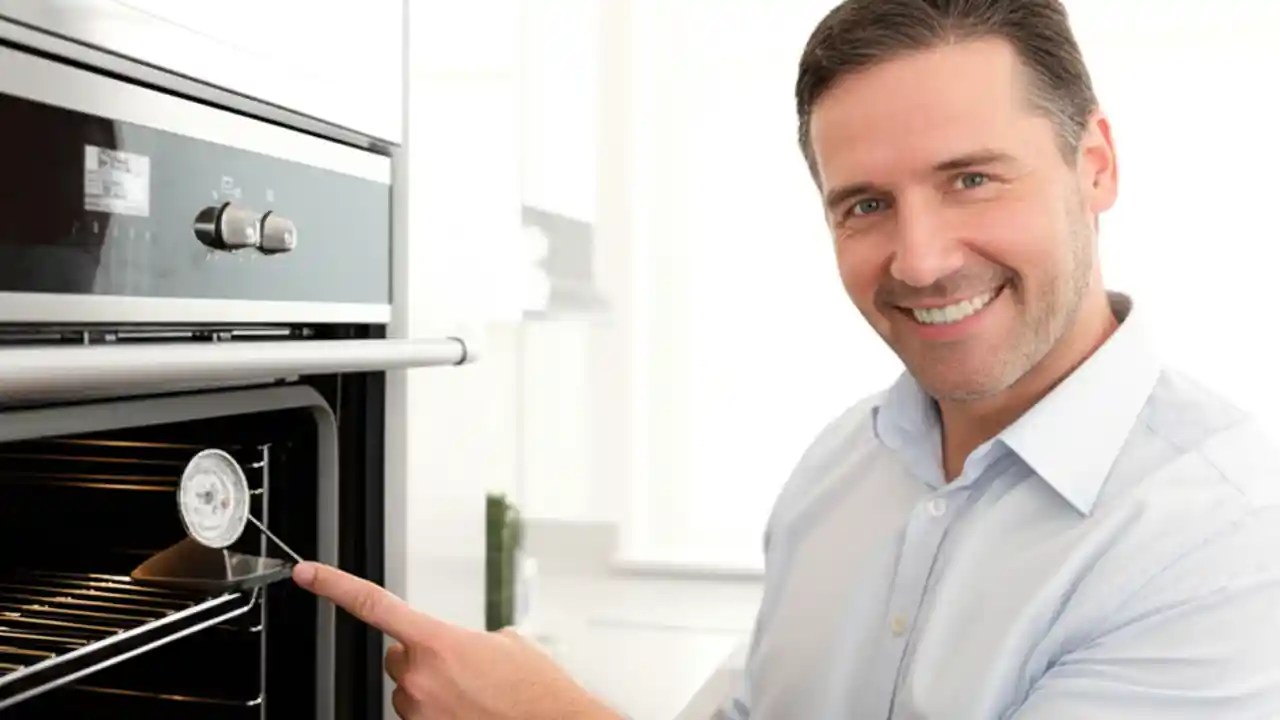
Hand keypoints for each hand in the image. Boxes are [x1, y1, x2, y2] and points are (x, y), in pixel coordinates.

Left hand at [292, 561, 622, 719]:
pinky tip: (471, 710)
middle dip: (422, 658)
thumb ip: (469, 638)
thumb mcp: (507, 643)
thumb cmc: (537, 691)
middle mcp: (419, 678)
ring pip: (409, 692)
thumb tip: (461, 648)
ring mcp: (420, 713)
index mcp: (437, 642)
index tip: (308, 574)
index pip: (373, 605)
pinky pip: (421, 717)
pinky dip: (442, 711)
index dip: (334, 585)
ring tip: (475, 696)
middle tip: (461, 668)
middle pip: (397, 657)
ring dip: (434, 690)